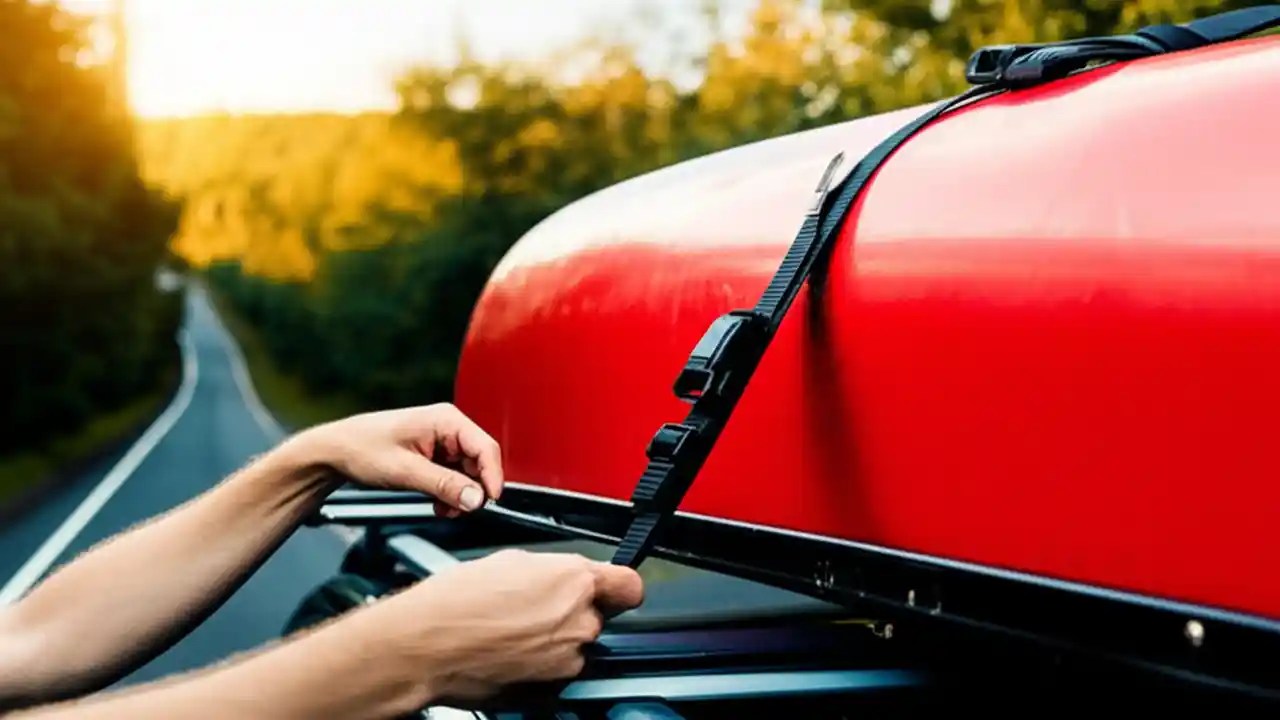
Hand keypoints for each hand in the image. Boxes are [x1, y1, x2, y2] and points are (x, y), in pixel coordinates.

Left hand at [292, 403, 502, 515]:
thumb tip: (475, 498)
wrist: (335, 452)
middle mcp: (447, 428)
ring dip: (459, 495)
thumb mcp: (405, 471)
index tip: (490, 501)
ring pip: (468, 474)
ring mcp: (441, 442)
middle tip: (459, 509)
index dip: (492, 477)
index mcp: (445, 420)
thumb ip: (444, 485)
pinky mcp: (434, 456)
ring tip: (441, 507)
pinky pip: (454, 477)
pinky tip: (436, 503)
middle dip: (471, 490)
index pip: (485, 448)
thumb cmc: (361, 448)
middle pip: (479, 463)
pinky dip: (449, 494)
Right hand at [362, 549, 643, 706]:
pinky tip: (508, 651)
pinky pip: (556, 672)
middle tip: (536, 608)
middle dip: (573, 613)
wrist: (425, 644)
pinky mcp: (550, 688)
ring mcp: (566, 659)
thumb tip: (563, 577)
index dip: (617, 586)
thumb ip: (552, 570)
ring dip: (555, 640)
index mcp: (574, 581)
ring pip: (575, 646)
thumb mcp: (511, 561)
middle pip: (598, 617)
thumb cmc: (456, 601)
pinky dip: (539, 664)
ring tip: (513, 631)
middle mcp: (579, 621)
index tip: (610, 588)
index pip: (630, 585)